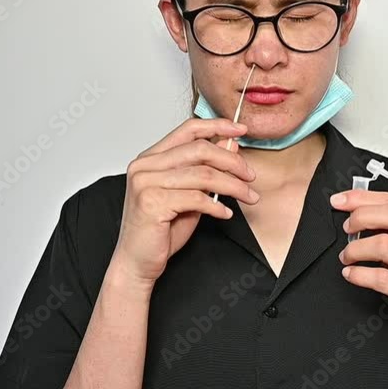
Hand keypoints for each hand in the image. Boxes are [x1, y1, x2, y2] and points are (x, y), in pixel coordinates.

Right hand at [113, 118, 259, 286]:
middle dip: (232, 161)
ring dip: (233, 186)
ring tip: (248, 196)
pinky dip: (217, 206)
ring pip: (203, 174)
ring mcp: (145, 183)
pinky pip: (196, 198)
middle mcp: (144, 166)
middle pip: (199, 149)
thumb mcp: (190, 194)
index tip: (240, 130)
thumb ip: (206, 170)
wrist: (137, 262)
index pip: (188, 130)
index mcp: (151, 158)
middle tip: (250, 175)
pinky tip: (226, 213)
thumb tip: (230, 145)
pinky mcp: (151, 202)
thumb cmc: (160, 231)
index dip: (217, 126)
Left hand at [332, 189, 387, 348]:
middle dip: (362, 217)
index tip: (340, 200)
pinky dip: (359, 274)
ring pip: (385, 246)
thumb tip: (356, 208)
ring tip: (347, 256)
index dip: (363, 198)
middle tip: (347, 228)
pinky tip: (351, 274)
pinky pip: (382, 278)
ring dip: (356, 249)